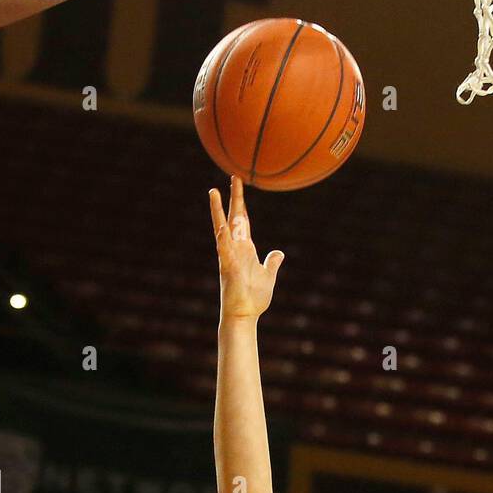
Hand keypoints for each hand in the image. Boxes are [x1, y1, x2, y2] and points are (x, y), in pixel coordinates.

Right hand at [209, 177, 284, 319]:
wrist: (244, 315)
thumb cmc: (253, 299)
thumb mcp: (268, 276)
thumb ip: (271, 262)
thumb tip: (278, 252)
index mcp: (245, 249)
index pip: (243, 221)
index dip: (242, 203)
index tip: (239, 186)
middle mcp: (235, 248)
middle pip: (234, 217)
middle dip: (234, 197)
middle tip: (234, 176)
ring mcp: (229, 255)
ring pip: (222, 227)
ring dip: (218, 210)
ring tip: (214, 191)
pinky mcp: (227, 265)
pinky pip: (222, 246)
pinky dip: (221, 234)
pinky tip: (221, 222)